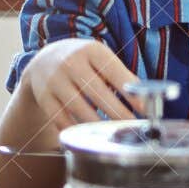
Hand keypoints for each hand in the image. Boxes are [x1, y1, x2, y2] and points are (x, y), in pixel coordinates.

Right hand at [25, 39, 144, 139]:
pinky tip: (88, 136)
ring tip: (114, 133)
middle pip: (98, 93)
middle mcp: (72, 63)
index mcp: (92, 51)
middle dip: (118, 113)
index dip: (131, 93)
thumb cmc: (84, 62)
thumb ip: (120, 76)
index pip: (115, 73)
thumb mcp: (101, 59)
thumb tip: (144, 99)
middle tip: (132, 127)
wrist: (44, 60)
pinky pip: (61, 118)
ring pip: (80, 108)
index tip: (145, 109)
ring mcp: (55, 80)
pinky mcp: (44, 97)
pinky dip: (76, 129)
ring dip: (99, 124)